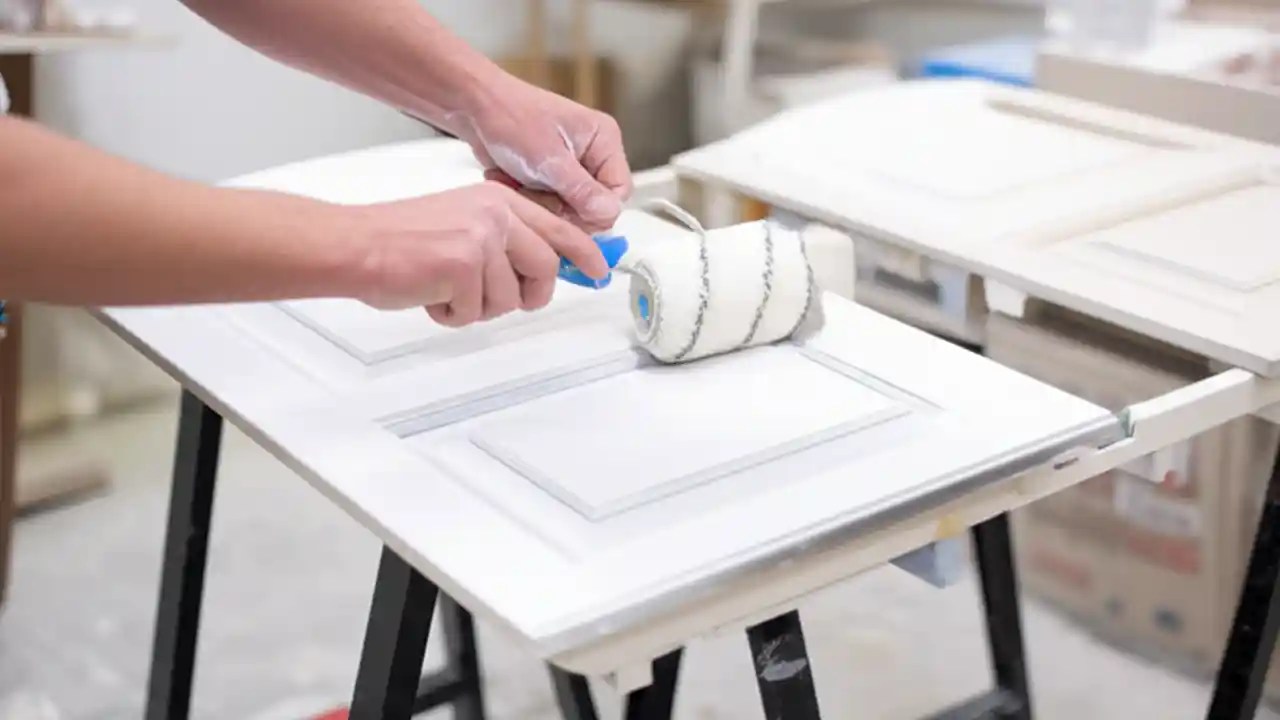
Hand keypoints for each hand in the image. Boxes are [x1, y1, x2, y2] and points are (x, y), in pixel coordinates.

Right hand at [351, 181, 607, 326]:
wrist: (358, 244)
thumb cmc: (401, 239)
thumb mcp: (465, 223)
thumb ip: (506, 239)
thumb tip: (543, 267)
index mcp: (499, 200)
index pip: (560, 229)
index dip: (585, 255)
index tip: (600, 272)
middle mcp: (495, 214)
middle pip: (545, 270)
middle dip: (528, 295)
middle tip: (501, 300)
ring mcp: (481, 238)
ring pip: (509, 298)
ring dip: (477, 307)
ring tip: (446, 289)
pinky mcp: (464, 265)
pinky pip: (475, 312)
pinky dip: (451, 315)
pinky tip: (430, 295)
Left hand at [447, 77, 631, 231]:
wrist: (472, 106)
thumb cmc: (510, 119)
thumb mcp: (549, 159)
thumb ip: (582, 191)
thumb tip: (610, 214)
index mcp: (604, 140)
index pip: (619, 192)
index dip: (596, 210)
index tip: (567, 212)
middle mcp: (593, 154)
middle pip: (594, 205)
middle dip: (563, 208)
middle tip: (536, 194)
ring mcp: (570, 166)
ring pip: (569, 209)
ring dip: (542, 204)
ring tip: (519, 183)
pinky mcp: (549, 175)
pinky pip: (549, 204)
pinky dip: (529, 199)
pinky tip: (512, 181)